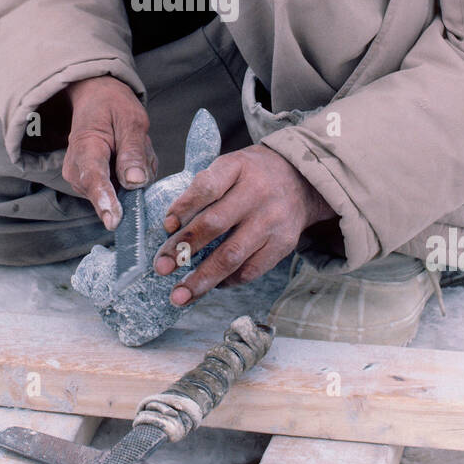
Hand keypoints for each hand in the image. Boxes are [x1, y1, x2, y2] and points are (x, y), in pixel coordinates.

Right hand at [62, 76, 156, 229]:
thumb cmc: (112, 106)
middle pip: (110, 191)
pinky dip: (134, 175)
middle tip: (140, 142)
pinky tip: (131, 155)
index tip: (114, 219)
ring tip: (134, 143)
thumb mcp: (131, 119)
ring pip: (122, 193)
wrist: (94, 100)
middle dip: (136, 176)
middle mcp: (77, 171)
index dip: (105, 200)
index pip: (93, 179)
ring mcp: (83, 182)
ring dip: (137, 173)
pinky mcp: (94, 187)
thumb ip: (133, 150)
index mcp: (85, 147)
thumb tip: (135, 182)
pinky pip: (123, 191)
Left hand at [153, 144, 333, 304]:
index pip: (207, 187)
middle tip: (162, 267)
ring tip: (180, 296)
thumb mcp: (229, 166)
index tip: (167, 227)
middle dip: (184, 249)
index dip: (184, 207)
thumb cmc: (251, 176)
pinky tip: (211, 284)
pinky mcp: (283, 244)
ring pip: (232, 255)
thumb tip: (172, 227)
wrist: (301, 181)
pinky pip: (250, 270)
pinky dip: (227, 281)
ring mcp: (272, 220)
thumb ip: (202, 189)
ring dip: (202, 278)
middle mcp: (257, 193)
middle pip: (215, 224)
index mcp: (238, 167)